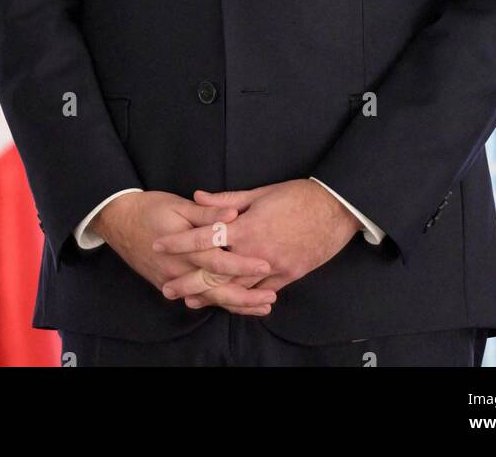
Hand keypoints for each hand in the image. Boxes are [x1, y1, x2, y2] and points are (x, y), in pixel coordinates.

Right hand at [93, 190, 278, 315]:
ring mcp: (172, 282)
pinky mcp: (168, 285)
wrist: (118, 221)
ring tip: (260, 306)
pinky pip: (196, 299)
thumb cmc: (151, 208)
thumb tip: (233, 214)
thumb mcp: (179, 205)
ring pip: (207, 299)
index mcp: (185, 249)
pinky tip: (233, 304)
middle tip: (271, 298)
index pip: (220, 263)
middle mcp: (179, 271)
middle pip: (216, 291)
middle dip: (246, 297)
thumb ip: (207, 213)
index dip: (244, 265)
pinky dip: (216, 303)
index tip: (266, 265)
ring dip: (235, 304)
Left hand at [151, 180, 361, 310]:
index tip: (160, 245)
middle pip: (215, 271)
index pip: (204, 238)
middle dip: (189, 281)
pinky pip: (261, 292)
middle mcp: (257, 252)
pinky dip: (243, 299)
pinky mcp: (288, 276)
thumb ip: (227, 199)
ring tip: (190, 301)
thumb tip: (198, 197)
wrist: (336, 209)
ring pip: (236, 288)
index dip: (180, 243)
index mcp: (247, 228)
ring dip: (212, 295)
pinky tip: (229, 303)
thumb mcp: (261, 192)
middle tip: (167, 288)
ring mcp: (273, 268)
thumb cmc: (298, 195)